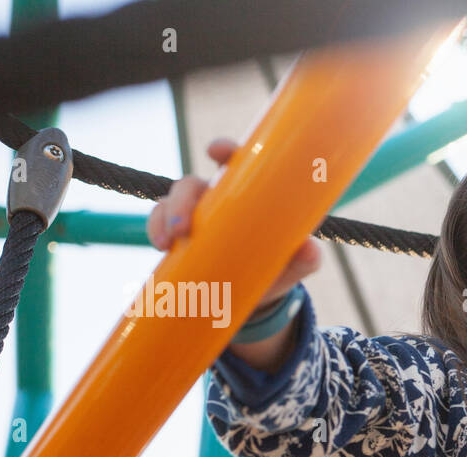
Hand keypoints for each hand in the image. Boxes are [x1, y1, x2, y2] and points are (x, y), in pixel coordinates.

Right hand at [146, 137, 321, 313]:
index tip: (216, 151)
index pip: (237, 162)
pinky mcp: (181, 233)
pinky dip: (156, 229)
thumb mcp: (298, 263)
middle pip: (194, 182)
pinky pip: (160, 220)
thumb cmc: (281, 266)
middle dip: (184, 198)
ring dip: (165, 216)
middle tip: (184, 227)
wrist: (260, 296)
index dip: (225, 150)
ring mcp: (198, 213)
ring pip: (173, 200)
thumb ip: (307, 257)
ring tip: (168, 242)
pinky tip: (162, 245)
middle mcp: (221, 197)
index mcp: (251, 193)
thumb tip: (310, 249)